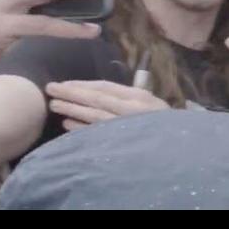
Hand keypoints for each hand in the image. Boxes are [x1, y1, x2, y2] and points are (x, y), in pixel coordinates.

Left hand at [46, 80, 169, 130]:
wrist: (178, 145)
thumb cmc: (161, 121)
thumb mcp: (149, 103)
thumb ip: (126, 96)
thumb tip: (95, 90)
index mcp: (137, 96)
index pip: (104, 87)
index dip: (82, 84)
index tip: (63, 83)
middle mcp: (131, 109)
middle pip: (95, 99)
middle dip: (71, 93)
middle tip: (50, 89)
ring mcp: (125, 126)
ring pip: (94, 116)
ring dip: (72, 110)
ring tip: (55, 105)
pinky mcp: (121, 142)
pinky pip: (97, 134)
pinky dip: (81, 129)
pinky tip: (67, 125)